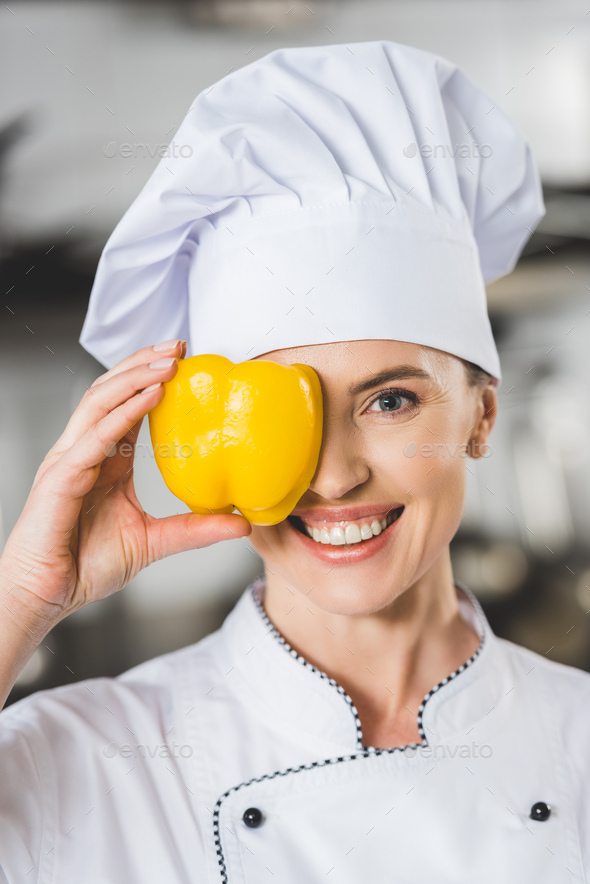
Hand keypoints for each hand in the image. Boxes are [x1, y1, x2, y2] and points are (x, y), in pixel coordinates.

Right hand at [0, 341, 251, 633]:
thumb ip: (194, 529)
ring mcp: (70, 459)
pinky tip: (150, 395)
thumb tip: (243, 525)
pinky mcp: (62, 476)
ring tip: (170, 360)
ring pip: (101, 402)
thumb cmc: (86, 566)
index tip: (185, 360)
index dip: (151, 379)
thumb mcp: (154, 542)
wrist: (47, 596)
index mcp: (104, 460)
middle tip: (181, 346)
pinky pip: (95, 436)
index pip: (126, 406)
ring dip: (136, 376)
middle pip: (112, 391)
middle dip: (144, 363)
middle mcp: (85, 451)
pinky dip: (123, 412)